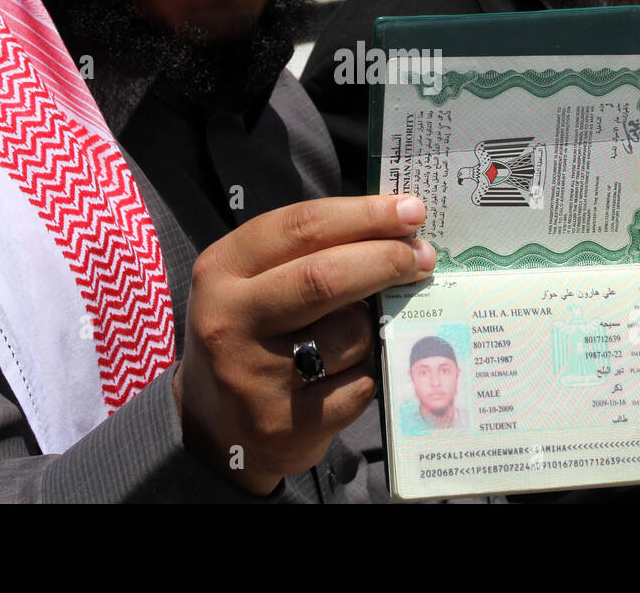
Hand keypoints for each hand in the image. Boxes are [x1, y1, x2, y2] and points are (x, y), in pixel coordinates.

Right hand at [172, 194, 435, 494]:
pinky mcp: (286, 425)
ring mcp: (255, 377)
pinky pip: (358, 384)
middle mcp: (229, 320)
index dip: (364, 215)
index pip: (301, 227)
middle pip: (325, 277)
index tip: (411, 211)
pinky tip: (347, 375)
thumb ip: (311, 252)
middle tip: (422, 257)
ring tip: (359, 332)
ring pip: (350, 333)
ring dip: (373, 326)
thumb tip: (397, 228)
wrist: (217, 428)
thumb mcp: (256, 283)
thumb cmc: (253, 335)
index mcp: (222, 270)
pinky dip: (367, 374)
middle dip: (386, 260)